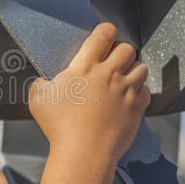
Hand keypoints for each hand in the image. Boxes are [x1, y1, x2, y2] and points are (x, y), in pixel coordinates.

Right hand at [28, 22, 149, 161]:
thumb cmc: (60, 127)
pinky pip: (145, 91)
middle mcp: (109, 74)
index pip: (104, 34)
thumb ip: (41, 84)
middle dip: (120, 51)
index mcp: (86, 66)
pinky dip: (139, 92)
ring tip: (122, 78)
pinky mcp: (136, 109)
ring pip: (141, 68)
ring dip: (132, 69)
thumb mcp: (38, 99)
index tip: (104, 35)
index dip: (106, 30)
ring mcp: (126, 91)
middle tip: (111, 61)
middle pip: (127, 48)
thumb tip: (44, 82)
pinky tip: (127, 98)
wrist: (84, 152)